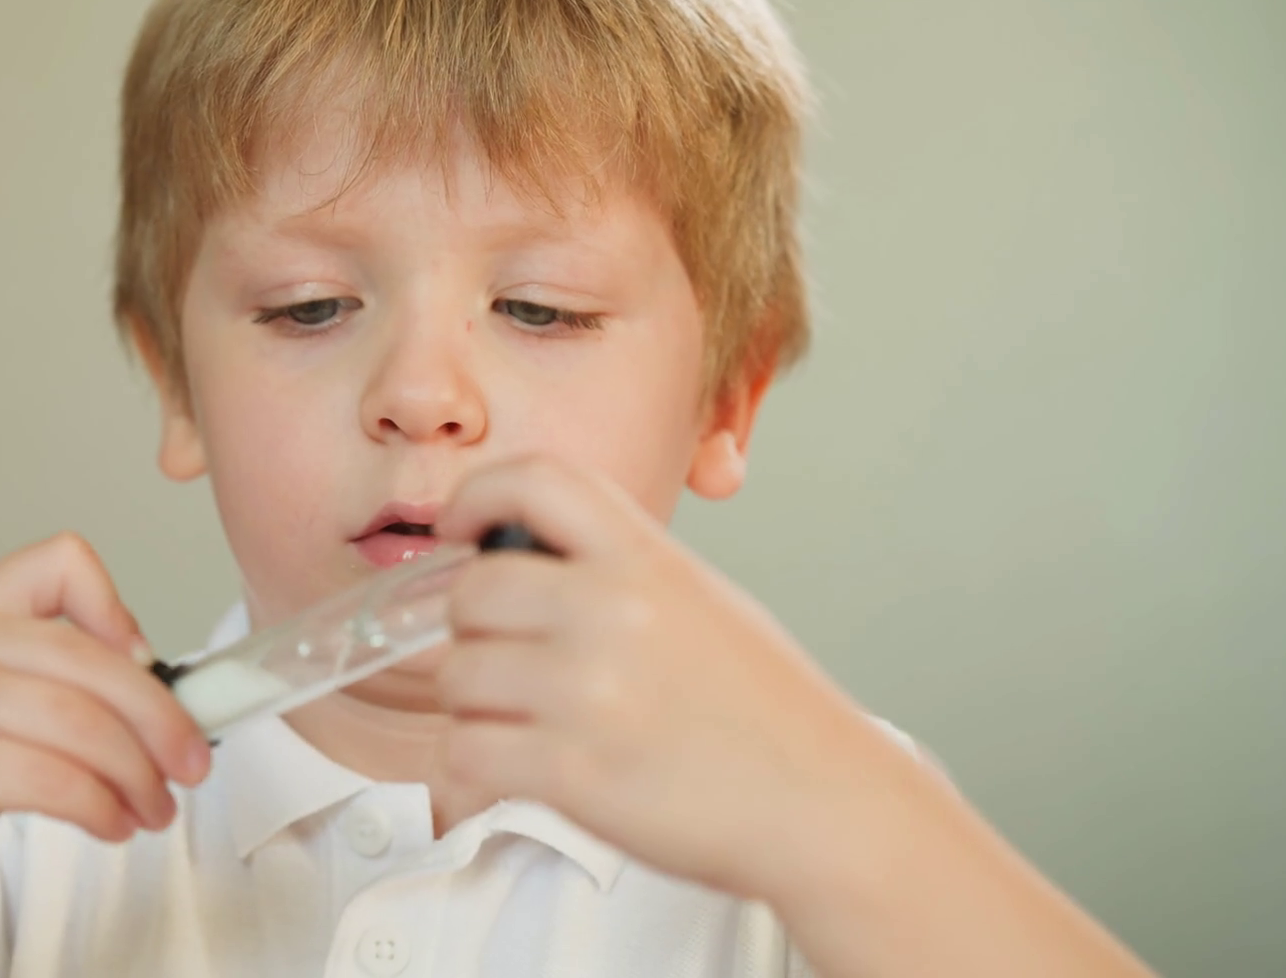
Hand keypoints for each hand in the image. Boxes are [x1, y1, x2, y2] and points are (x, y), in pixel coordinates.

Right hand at [0, 532, 211, 918]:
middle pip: (96, 661)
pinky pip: (57, 782)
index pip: (61, 560)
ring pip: (85, 726)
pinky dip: (103, 808)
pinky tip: (112, 823)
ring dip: (139, 776)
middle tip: (192, 762)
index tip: (144, 666)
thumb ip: (41, 679)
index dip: (117, 606)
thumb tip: (154, 699)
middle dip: (163, 719)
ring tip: (154, 807)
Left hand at [433, 456, 904, 900]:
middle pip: (471, 590)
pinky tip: (516, 770)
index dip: (476, 495)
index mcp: (647, 561)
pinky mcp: (571, 772)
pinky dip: (475, 766)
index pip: (534, 478)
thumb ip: (615, 573)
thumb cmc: (767, 714)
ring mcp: (588, 691)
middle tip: (506, 661)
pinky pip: (466, 751)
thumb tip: (516, 558)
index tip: (460, 528)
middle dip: (472, 630)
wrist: (827, 807)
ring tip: (522, 724)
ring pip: (457, 676)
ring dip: (473, 706)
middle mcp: (612, 611)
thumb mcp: (702, 602)